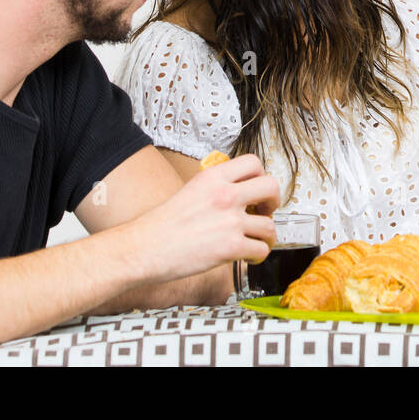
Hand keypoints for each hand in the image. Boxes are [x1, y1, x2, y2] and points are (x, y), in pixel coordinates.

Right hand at [130, 154, 280, 283]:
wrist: (144, 248)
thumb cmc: (161, 225)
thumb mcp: (191, 190)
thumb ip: (216, 187)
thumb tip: (238, 192)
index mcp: (214, 177)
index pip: (253, 163)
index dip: (261, 176)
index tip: (257, 189)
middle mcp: (225, 195)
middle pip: (271, 187)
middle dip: (274, 202)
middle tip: (266, 211)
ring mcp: (230, 221)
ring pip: (270, 225)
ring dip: (267, 235)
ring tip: (257, 240)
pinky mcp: (231, 246)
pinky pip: (261, 249)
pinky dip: (259, 255)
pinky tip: (249, 257)